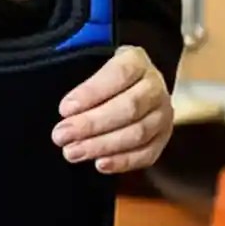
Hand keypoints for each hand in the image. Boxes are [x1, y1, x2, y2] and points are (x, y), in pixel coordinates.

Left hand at [51, 45, 172, 173]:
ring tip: (72, 152)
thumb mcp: (91, 62)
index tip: (64, 109)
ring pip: (138, 133)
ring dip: (102, 145)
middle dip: (91, 124)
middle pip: (128, 107)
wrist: (130, 84)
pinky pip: (147, 154)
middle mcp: (155, 86)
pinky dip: (123, 161)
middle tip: (61, 135)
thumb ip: (78, 74)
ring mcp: (162, 113)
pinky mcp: (162, 138)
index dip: (91, 92)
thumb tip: (64, 106)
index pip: (118, 74)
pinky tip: (100, 164)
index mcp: (136, 61)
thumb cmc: (102, 76)